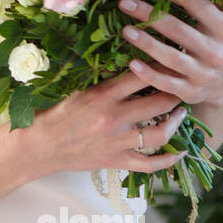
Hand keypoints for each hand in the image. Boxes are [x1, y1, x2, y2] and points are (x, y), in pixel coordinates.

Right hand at [25, 68, 189, 175]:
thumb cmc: (56, 113)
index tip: (172, 58)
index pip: (142, 75)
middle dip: (176, 92)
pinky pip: (149, 164)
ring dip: (176, 122)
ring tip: (181, 113)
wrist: (40, 145)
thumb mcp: (77, 90)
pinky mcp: (117, 161)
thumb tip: (131, 66)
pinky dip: (168, 160)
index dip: (161, 65)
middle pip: (159, 102)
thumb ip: (104, 82)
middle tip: (182, 85)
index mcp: (103, 95)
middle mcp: (114, 118)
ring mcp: (117, 142)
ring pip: (160, 133)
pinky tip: (180, 153)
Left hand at [116, 0, 222, 105]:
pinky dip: (149, 74)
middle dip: (149, 14)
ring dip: (146, 43)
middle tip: (124, 2)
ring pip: (171, 57)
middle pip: (178, 29)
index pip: (194, 3)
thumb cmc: (217, 43)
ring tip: (124, 30)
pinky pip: (167, 83)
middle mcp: (216, 51)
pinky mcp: (190, 92)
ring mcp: (203, 73)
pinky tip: (131, 63)